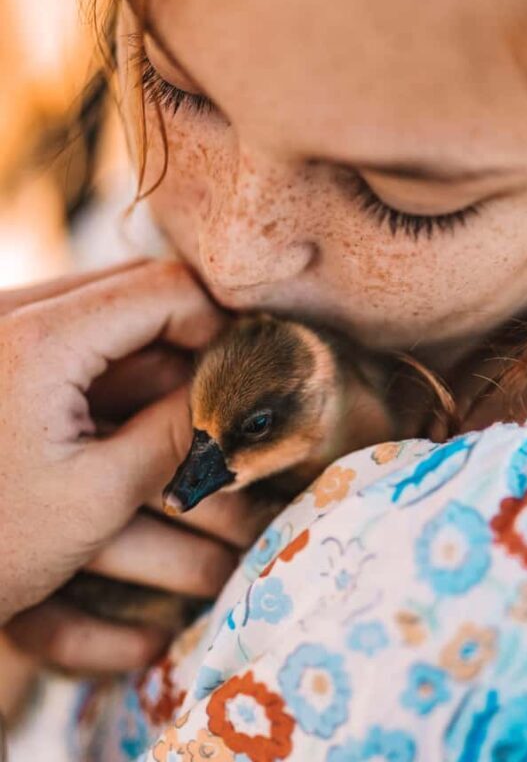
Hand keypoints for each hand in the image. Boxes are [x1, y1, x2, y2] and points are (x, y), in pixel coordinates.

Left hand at [0, 260, 260, 670]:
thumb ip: (175, 433)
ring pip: (109, 308)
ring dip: (155, 351)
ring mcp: (4, 327)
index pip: (160, 289)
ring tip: (183, 407)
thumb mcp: (98, 497)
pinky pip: (79, 332)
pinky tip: (137, 410)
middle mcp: (11, 313)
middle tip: (221, 387)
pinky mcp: (3, 349)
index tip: (244, 368)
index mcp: (38, 341)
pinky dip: (118, 362)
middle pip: (135, 287)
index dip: (216, 322)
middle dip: (187, 334)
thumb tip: (231, 391)